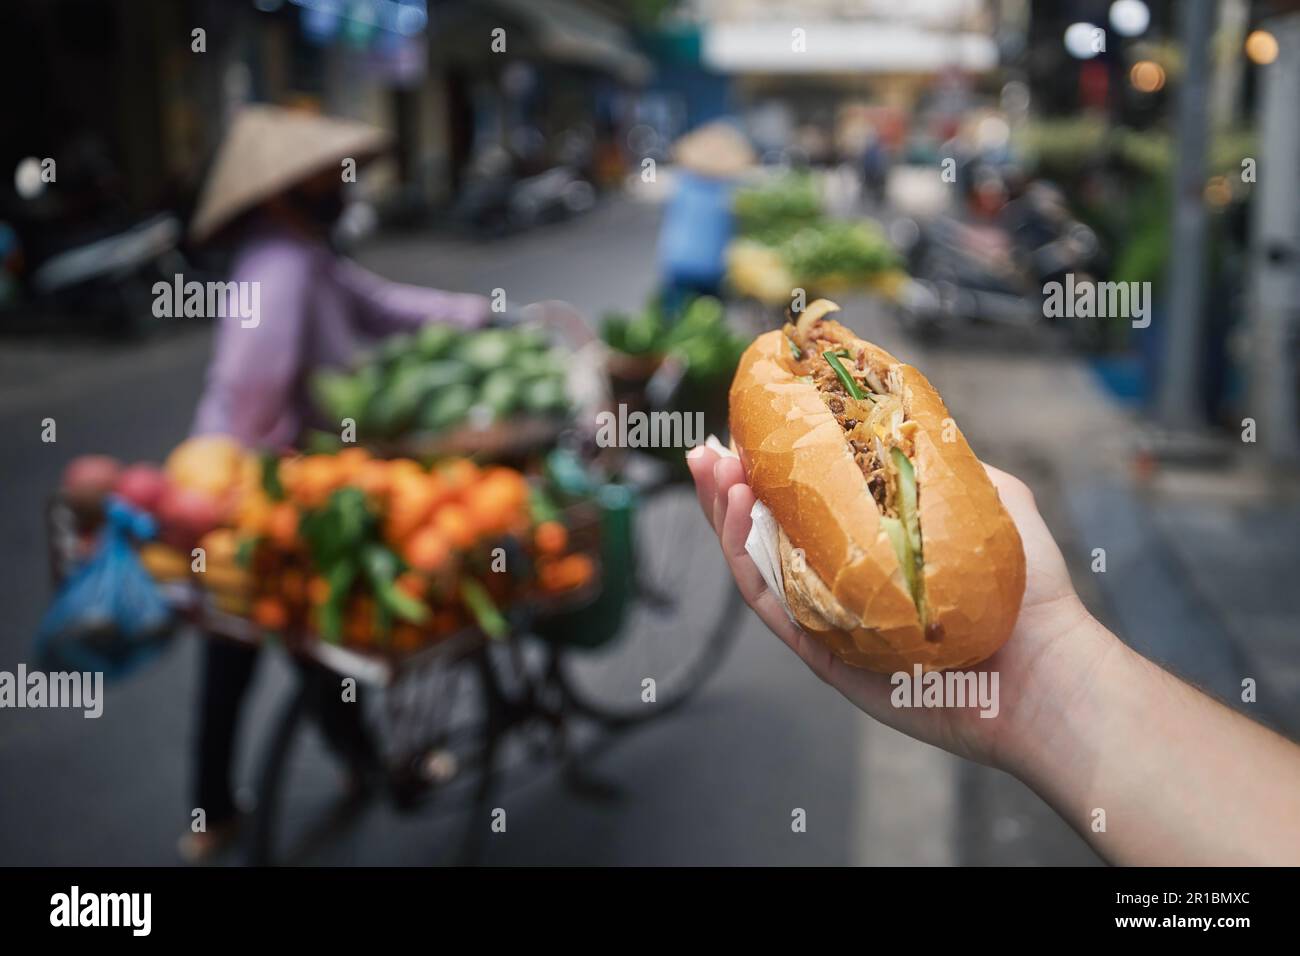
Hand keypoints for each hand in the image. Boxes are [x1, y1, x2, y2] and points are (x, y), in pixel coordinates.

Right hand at [685, 446, 1116, 770]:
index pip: (806, 504)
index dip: (770, 467)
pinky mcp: (826, 656)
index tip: (747, 427)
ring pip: (757, 567)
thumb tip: (902, 416)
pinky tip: (738, 514)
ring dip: (724, 517)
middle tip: (707, 451)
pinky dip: (744, 562)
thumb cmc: (1028, 590)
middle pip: (766, 533)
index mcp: (872, 549)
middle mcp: (844, 584)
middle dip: (728, 489)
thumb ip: (944, 461)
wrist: (1045, 670)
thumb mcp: (991, 498)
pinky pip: (772, 607)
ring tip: (715, 471)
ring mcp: (832, 619)